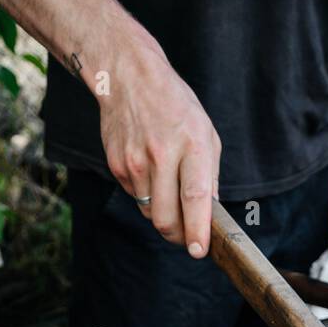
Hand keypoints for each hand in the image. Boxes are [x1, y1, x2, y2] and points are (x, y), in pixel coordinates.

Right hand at [99, 43, 221, 257]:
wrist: (128, 76)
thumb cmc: (175, 105)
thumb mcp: (205, 132)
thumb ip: (211, 174)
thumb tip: (211, 213)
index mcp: (191, 145)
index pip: (194, 197)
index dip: (196, 229)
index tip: (198, 250)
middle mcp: (161, 155)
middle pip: (166, 218)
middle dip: (179, 236)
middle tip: (188, 238)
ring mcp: (135, 162)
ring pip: (151, 213)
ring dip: (163, 215)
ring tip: (170, 192)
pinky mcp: (117, 165)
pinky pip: (136, 198)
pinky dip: (148, 197)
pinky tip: (151, 173)